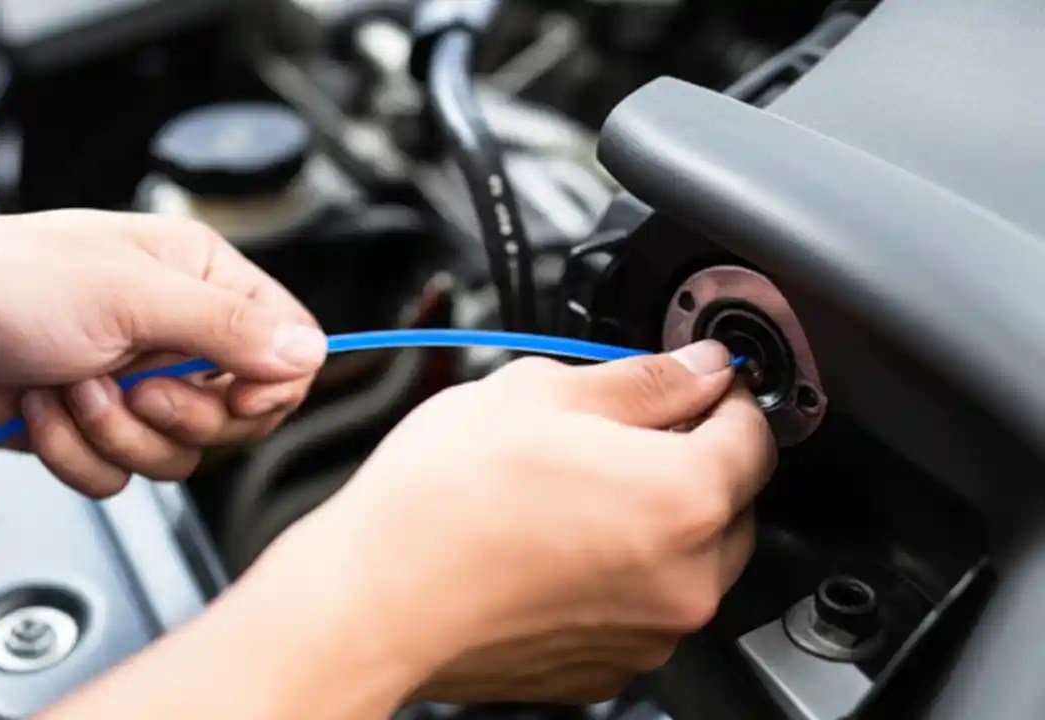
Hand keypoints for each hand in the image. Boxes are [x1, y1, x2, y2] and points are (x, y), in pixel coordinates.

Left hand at [0, 176, 324, 496]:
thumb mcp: (130, 295)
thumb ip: (231, 329)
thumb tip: (311, 352)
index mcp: (198, 279)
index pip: (285, 348)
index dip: (265, 386)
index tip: (228, 393)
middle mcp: (173, 332)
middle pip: (236, 415)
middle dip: (176, 414)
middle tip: (133, 382)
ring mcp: (131, 385)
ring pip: (178, 455)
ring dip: (116, 433)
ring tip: (71, 387)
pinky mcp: (90, 429)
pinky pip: (121, 476)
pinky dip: (75, 454)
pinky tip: (40, 409)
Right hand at [34, 345, 775, 719]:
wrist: (373, 601)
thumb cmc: (440, 501)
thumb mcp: (540, 393)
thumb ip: (642, 378)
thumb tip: (696, 369)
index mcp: (683, 496)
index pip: (756, 431)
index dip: (728, 392)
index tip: (698, 379)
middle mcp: (685, 577)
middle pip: (732, 500)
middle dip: (695, 456)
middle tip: (622, 431)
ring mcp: (650, 633)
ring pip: (691, 556)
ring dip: (659, 517)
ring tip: (574, 489)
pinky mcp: (610, 667)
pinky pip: (645, 605)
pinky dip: (623, 572)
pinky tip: (557, 541)